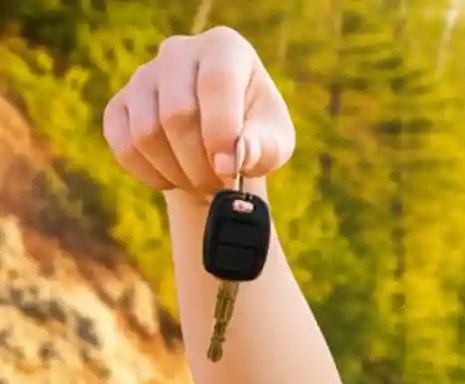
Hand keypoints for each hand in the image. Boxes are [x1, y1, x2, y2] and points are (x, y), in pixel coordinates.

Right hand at [102, 26, 294, 200]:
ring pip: (146, 132)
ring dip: (176, 172)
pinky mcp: (120, 103)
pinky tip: (173, 179)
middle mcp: (179, 51)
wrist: (221, 138)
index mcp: (225, 47)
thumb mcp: (274, 141)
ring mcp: (144, 75)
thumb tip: (236, 157)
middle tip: (219, 185)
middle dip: (199, 162)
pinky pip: (122, 143)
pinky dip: (149, 173)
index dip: (221, 130)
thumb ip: (263, 148)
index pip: (216, 81)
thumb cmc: (256, 133)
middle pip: (177, 112)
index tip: (229, 168)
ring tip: (202, 183)